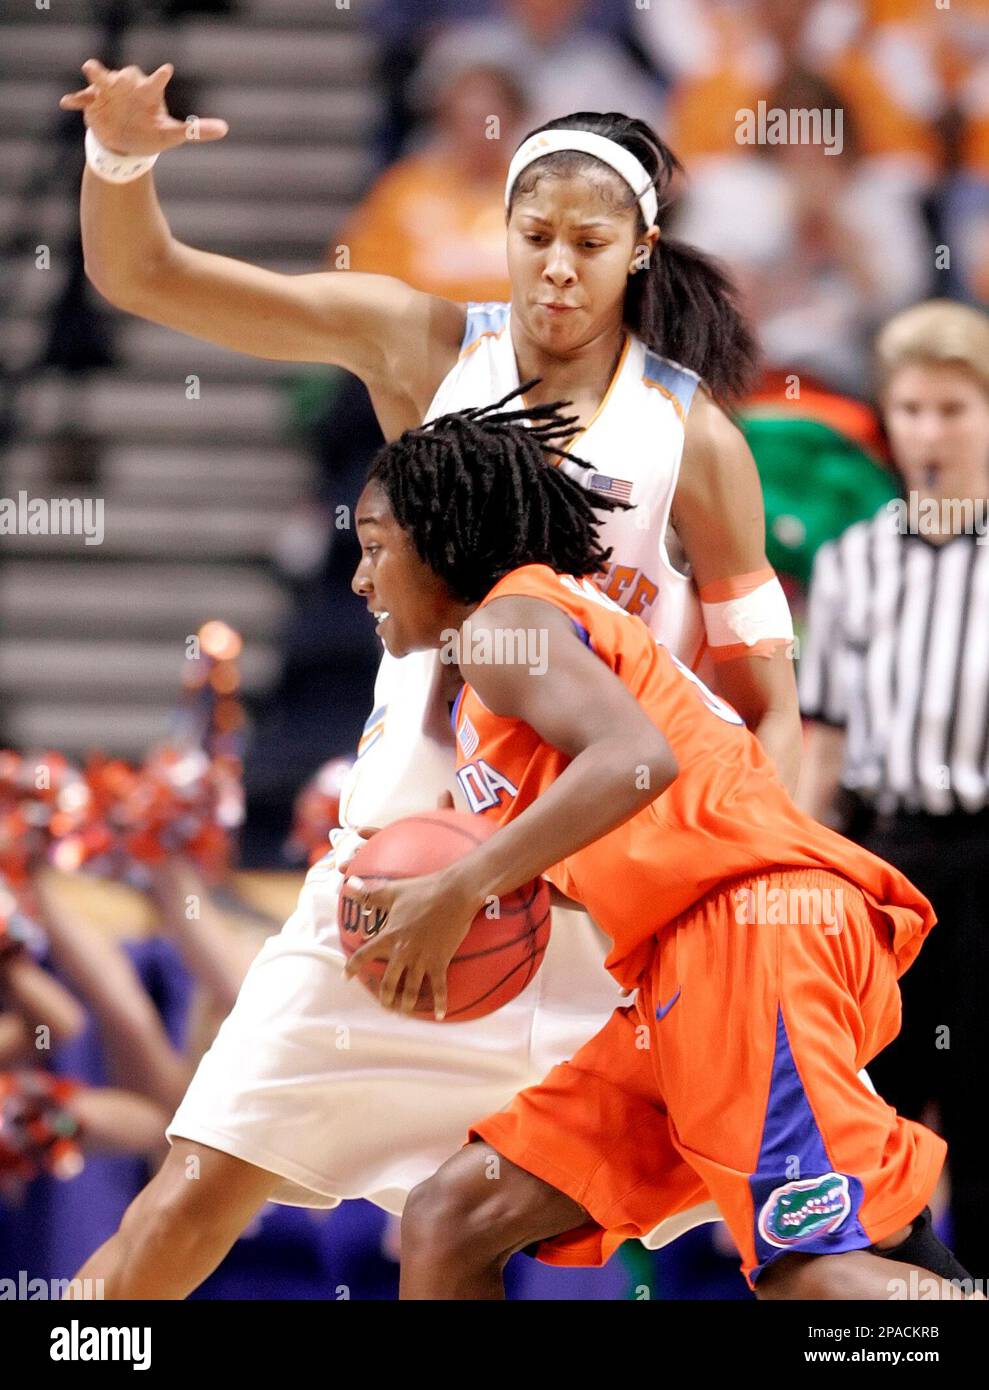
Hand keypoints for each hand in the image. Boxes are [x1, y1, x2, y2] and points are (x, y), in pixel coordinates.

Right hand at [60, 59, 227, 155]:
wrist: (126, 142)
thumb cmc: (151, 132)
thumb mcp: (173, 135)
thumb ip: (197, 130)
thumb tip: (225, 129)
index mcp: (148, 94)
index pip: (155, 83)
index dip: (160, 78)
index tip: (167, 71)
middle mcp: (128, 88)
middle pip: (126, 76)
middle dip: (125, 76)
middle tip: (125, 76)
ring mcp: (109, 94)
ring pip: (102, 79)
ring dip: (96, 74)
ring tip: (90, 68)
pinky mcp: (92, 104)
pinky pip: (82, 100)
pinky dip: (76, 101)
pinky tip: (67, 103)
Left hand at [342, 869, 480, 1019]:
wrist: (454, 893)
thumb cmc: (423, 890)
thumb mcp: (392, 890)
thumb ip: (369, 893)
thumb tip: (349, 886)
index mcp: (389, 936)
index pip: (364, 955)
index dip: (352, 968)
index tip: (346, 978)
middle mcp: (403, 951)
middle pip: (388, 981)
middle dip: (384, 997)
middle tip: (384, 1005)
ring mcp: (422, 959)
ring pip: (410, 989)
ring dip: (405, 1004)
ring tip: (403, 1013)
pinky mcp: (440, 961)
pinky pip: (439, 987)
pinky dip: (440, 1003)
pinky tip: (440, 1015)